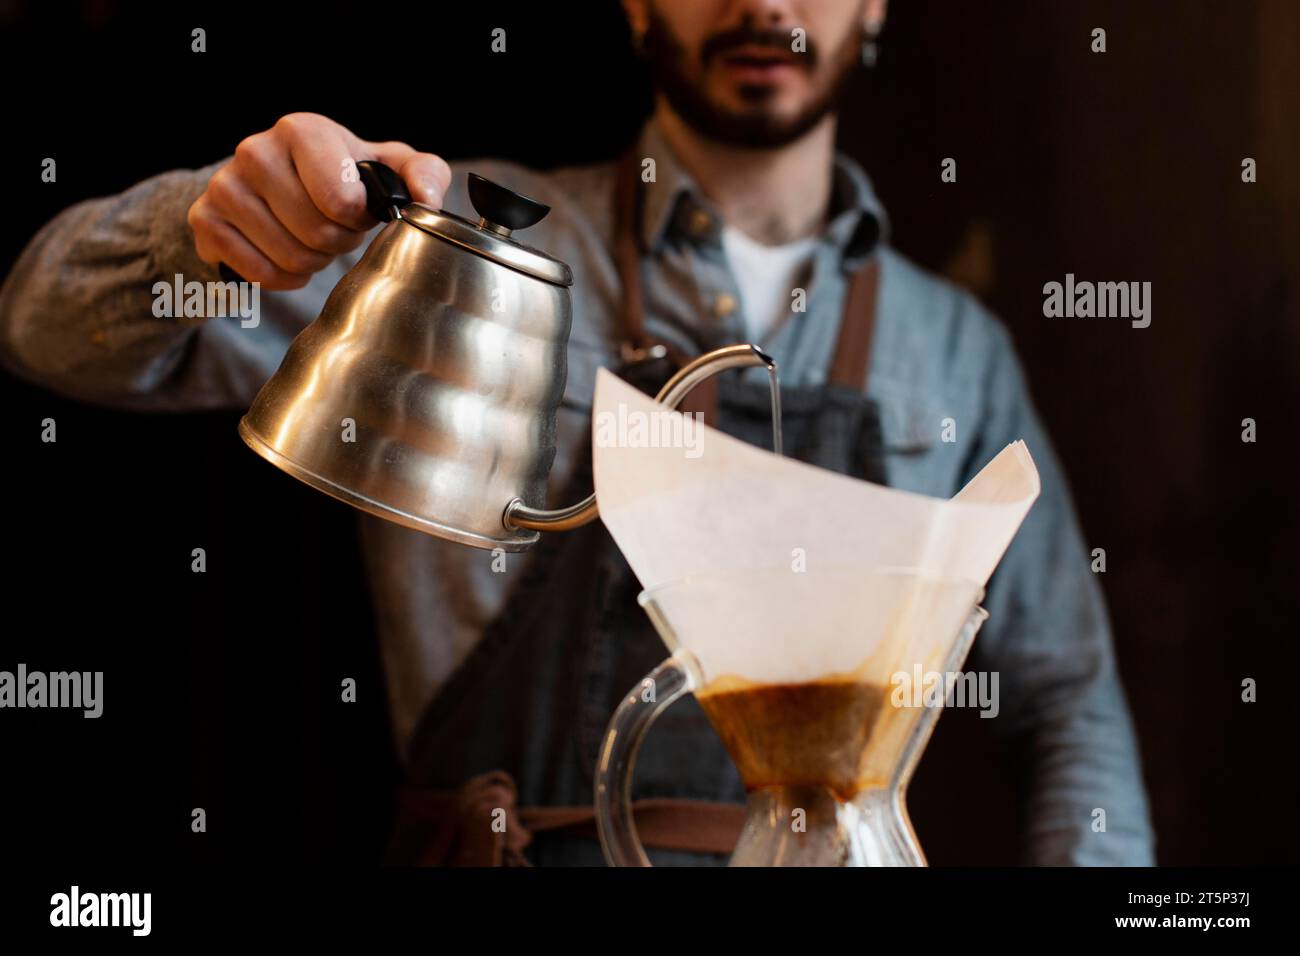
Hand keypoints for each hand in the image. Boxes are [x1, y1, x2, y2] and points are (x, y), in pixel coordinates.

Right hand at [188, 112, 449, 289]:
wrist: (278, 183)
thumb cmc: (344, 175)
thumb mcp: (390, 167)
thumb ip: (424, 174)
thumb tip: (427, 200)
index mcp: (303, 129)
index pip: (341, 200)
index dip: (358, 220)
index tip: (357, 211)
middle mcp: (255, 150)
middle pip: (317, 234)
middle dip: (336, 243)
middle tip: (335, 230)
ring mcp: (224, 186)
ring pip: (289, 258)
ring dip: (312, 261)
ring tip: (310, 238)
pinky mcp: (205, 221)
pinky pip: (260, 274)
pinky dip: (283, 277)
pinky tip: (285, 253)